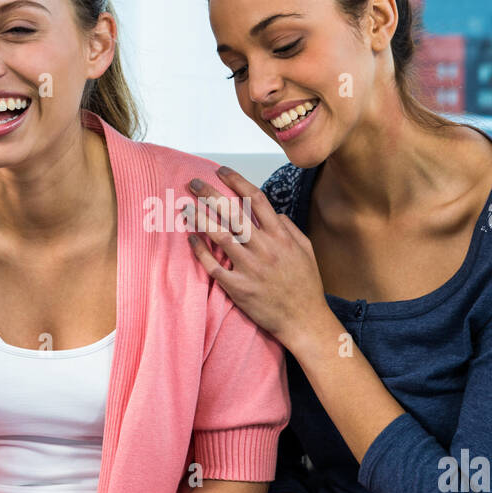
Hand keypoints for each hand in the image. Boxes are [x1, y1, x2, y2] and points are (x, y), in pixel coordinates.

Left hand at [185, 167, 329, 348]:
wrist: (304, 321)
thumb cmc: (306, 286)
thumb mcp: (307, 250)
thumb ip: (289, 228)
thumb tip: (274, 213)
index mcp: (280, 236)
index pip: (256, 199)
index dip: (237, 181)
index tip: (221, 171)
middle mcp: (264, 248)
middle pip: (232, 213)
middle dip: (210, 194)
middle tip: (192, 183)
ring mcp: (250, 268)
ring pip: (219, 236)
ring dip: (200, 219)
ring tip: (185, 207)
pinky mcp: (239, 288)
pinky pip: (214, 266)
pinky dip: (200, 251)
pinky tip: (191, 239)